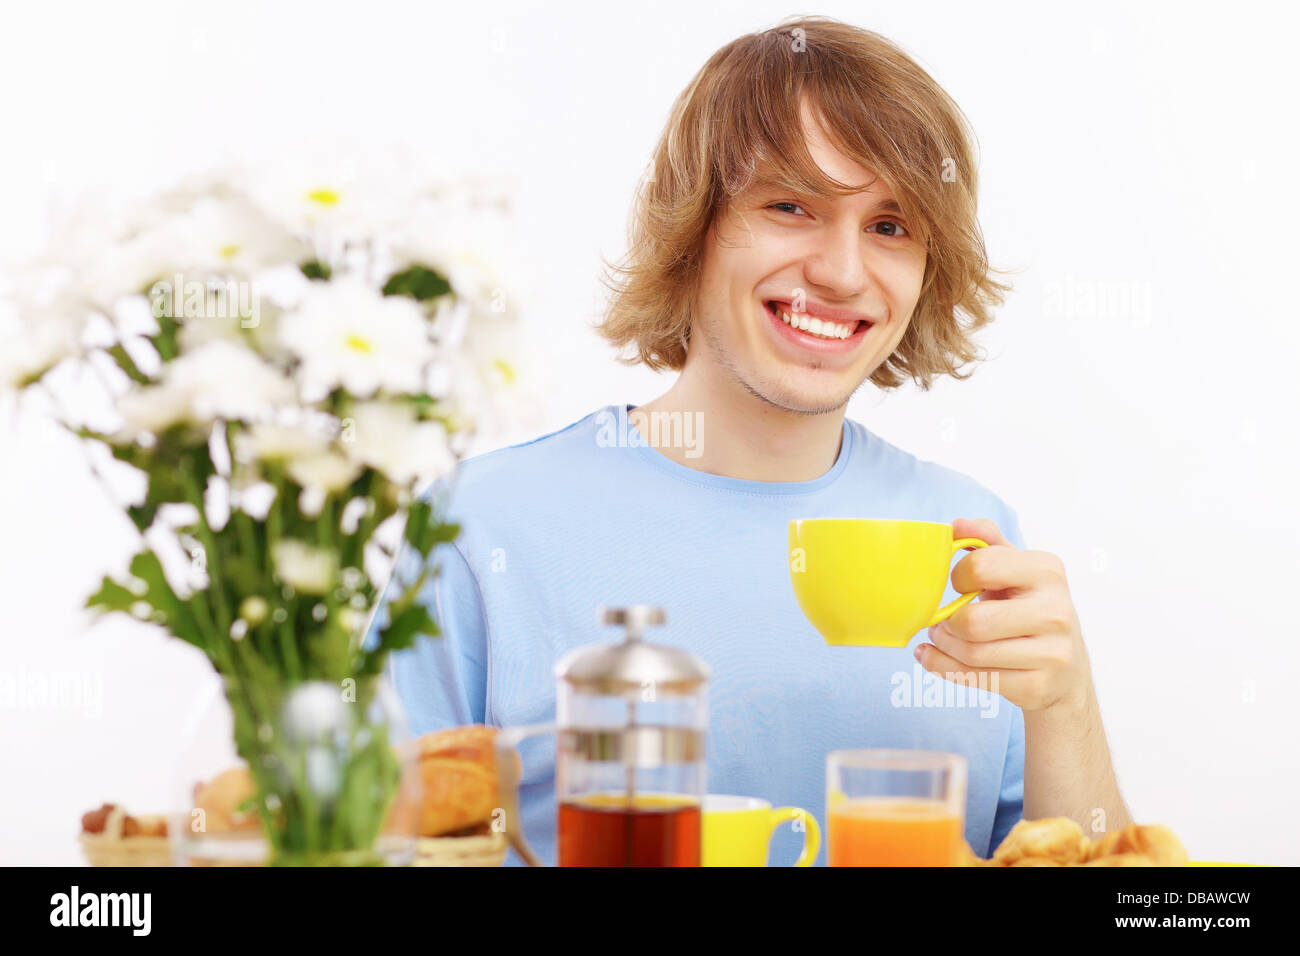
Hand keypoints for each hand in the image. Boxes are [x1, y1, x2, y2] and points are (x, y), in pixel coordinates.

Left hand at [914, 518, 1089, 714]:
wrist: (1065, 673)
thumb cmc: (1030, 612)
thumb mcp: (1016, 571)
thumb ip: (987, 542)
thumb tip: (957, 524)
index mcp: (1047, 570)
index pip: (981, 566)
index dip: (957, 577)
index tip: (958, 585)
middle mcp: (1056, 610)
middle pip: (972, 620)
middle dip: (946, 623)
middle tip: (941, 622)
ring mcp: (1052, 652)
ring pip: (972, 652)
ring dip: (943, 646)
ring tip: (940, 639)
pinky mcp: (1039, 686)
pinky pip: (976, 679)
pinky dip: (944, 668)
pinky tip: (936, 658)